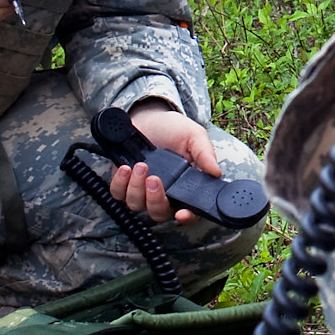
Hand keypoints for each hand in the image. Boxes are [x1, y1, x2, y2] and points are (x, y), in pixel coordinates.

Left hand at [109, 101, 220, 223]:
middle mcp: (164, 194)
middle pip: (159, 213)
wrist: (150, 117)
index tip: (181, 213)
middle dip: (155, 200)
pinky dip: (120, 183)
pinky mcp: (123, 184)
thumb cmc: (174, 129)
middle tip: (155, 179)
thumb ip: (205, 155)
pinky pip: (118, 194)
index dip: (186, 218)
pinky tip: (127, 167)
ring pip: (136, 205)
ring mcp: (142, 191)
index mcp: (186, 187)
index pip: (189, 212)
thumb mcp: (195, 137)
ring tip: (141, 165)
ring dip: (137, 188)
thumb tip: (216, 172)